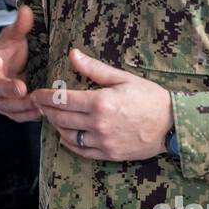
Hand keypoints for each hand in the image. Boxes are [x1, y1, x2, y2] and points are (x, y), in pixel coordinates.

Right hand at [0, 4, 41, 121]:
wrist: (13, 64)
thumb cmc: (11, 50)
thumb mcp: (15, 36)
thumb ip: (20, 26)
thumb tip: (26, 11)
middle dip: (6, 89)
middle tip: (21, 88)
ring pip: (4, 105)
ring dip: (19, 106)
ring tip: (35, 103)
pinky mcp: (8, 107)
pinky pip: (14, 115)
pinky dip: (25, 115)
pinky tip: (39, 112)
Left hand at [29, 47, 173, 161]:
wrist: (173, 125)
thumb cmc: (150, 97)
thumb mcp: (122, 78)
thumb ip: (94, 68)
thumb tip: (72, 54)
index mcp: (100, 102)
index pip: (62, 99)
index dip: (44, 97)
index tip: (36, 94)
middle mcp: (98, 124)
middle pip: (60, 118)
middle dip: (46, 110)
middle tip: (39, 104)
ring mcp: (103, 141)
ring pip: (67, 136)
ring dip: (56, 126)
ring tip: (52, 117)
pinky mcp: (108, 154)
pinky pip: (81, 151)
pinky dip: (69, 142)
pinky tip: (66, 135)